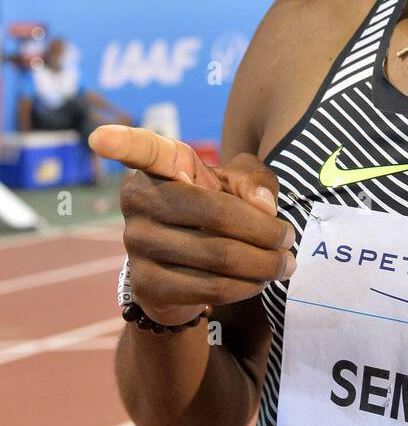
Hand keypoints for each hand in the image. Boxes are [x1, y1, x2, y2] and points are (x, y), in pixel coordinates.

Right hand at [89, 124, 295, 326]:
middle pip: (216, 214)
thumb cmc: (215, 213)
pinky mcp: (147, 284)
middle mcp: (140, 202)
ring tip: (283, 264)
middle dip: (265, 232)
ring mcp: (138, 245)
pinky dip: (247, 286)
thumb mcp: (238, 186)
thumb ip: (254, 180)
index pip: (144, 151)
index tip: (100, 137)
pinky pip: (211, 288)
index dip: (124, 142)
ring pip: (220, 256)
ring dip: (264, 264)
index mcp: (160, 168)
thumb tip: (262, 206)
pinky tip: (259, 282)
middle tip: (289, 240)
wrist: (188, 272)